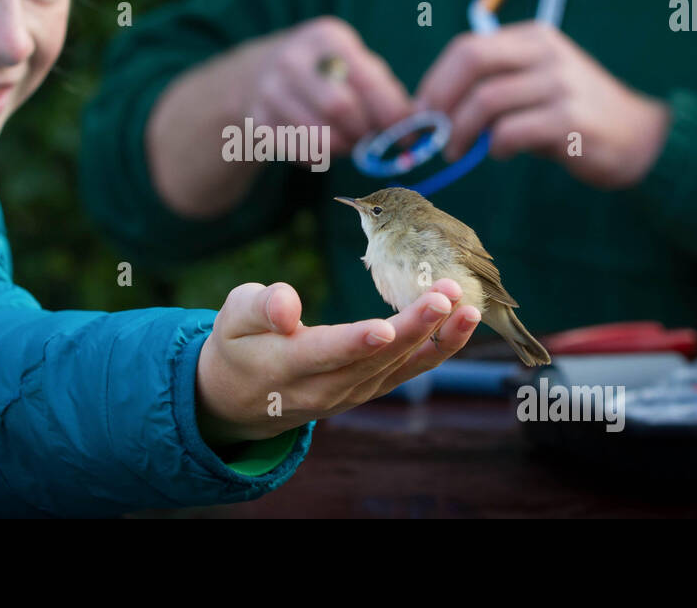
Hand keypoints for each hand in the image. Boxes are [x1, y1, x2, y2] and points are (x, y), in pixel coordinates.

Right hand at [196, 278, 479, 443]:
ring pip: (399, 367)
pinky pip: (409, 371)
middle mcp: (324, 388)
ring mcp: (351, 394)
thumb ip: (260, 307)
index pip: (325, 354)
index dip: (355, 343)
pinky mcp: (370, 389)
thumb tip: (288, 306)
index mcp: (286, 366)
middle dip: (413, 328)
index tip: (384, 328)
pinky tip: (464, 322)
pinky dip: (438, 349)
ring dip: (435, 337)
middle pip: (374, 360)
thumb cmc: (238, 343)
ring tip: (464, 304)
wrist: (242, 399)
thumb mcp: (232, 318)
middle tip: (444, 296)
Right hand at [245, 16, 411, 157]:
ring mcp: (270, 91)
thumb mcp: (355, 62)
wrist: (260, 72)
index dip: (392, 114)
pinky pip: (301, 154)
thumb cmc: (326, 70)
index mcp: (326, 38)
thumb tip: (412, 126)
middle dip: (363, 132)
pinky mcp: (259, 122)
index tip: (406, 135)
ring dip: (344, 148)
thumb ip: (385, 90)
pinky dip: (321, 157)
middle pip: (340, 109)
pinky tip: (322, 143)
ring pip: (319, 139)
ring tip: (348, 140)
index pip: (367, 82)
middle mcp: (292, 59)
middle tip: (370, 137)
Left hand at [415, 21, 671, 188]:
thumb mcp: (536, 86)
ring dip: (459, 131)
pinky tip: (498, 153)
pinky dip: (493, 147)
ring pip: (485, 100)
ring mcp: (559, 85)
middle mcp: (546, 54)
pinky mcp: (569, 121)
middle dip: (439, 99)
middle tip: (430, 130)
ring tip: (456, 151)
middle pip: (471, 61)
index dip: (435, 80)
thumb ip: (493, 87)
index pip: (467, 47)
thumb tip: (433, 110)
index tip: (422, 111)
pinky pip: (510, 132)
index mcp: (533, 39)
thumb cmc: (576, 115)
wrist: (641, 138)